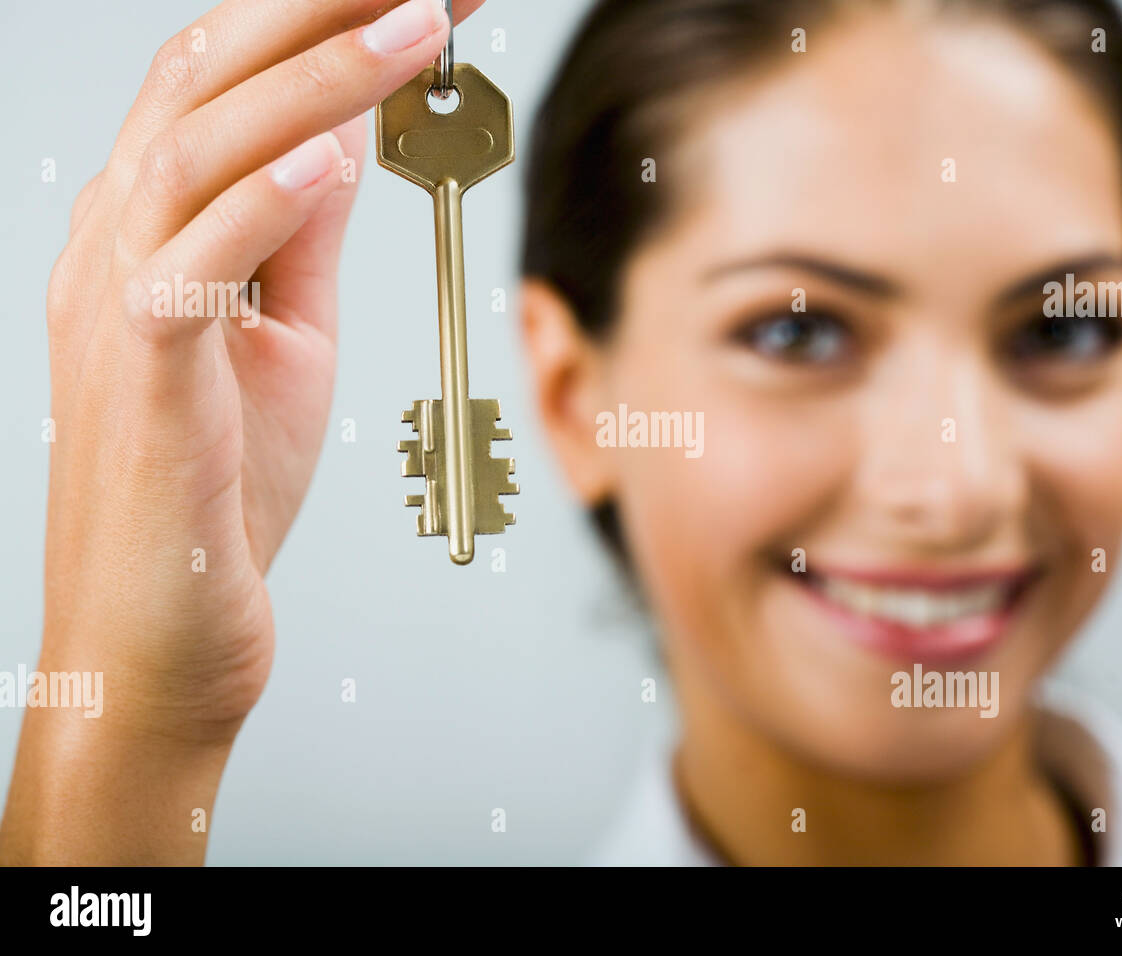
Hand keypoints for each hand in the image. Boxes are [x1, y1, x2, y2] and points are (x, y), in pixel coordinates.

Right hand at [1, 0, 484, 863]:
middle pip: (208, 84)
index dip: (320, 20)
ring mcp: (116, 307)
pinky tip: (332, 155)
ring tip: (414, 24)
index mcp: (153, 228)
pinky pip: (186, 273)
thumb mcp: (284, 338)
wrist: (165, 632)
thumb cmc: (219, 487)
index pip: (228, 84)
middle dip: (321, 11)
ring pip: (199, 154)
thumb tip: (343, 136)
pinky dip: (256, 205)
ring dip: (315, 82)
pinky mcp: (140, 382)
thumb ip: (298, 236)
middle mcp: (118, 244)